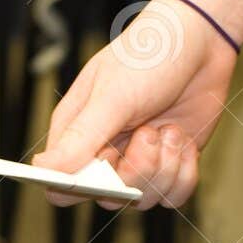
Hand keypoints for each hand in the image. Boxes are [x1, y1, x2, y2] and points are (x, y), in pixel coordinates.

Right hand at [33, 0, 236, 209]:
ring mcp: (140, 160)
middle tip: (147, 132)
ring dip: (164, 168)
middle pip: (108, 198)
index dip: (79, 187)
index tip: (105, 167)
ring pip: (144, 200)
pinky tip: (182, 141)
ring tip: (168, 130)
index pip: (61, 186)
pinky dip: (183, 173)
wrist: (201, 41)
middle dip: (135, 172)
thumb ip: (80, 137)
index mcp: (77, 135)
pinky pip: (173, 196)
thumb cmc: (148, 57)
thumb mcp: (111, 97)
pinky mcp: (170, 164)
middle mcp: (106, 153)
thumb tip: (42, 169)